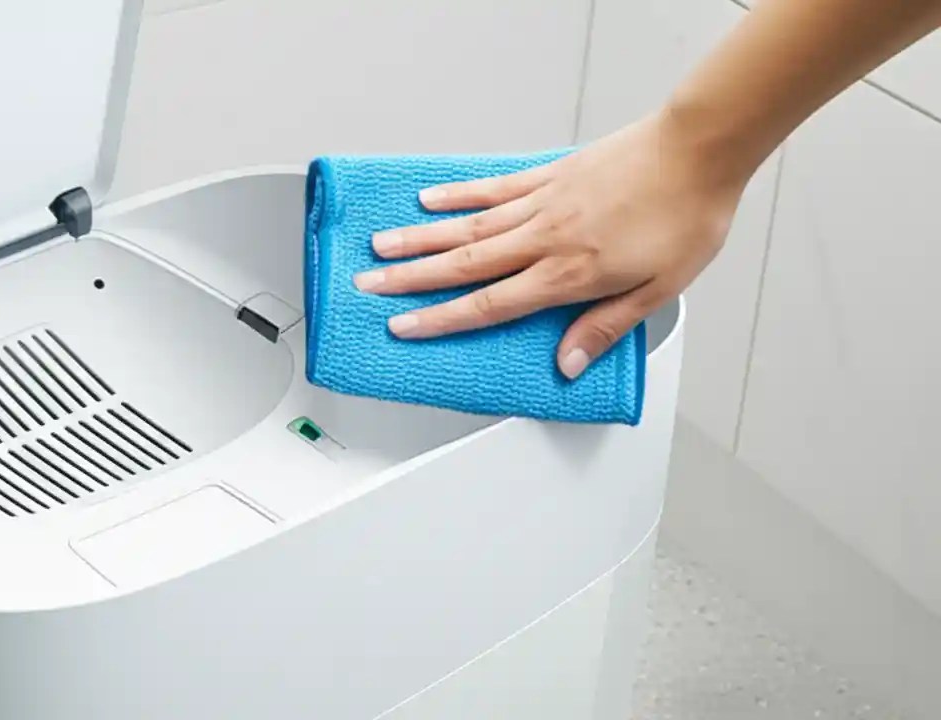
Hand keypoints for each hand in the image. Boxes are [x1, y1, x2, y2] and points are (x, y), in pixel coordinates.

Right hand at [353, 111, 746, 378]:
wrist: (700, 149)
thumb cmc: (686, 216)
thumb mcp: (659, 289)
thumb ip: (606, 326)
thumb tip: (568, 364)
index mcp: (568, 274)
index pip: (490, 304)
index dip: (441, 319)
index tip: (403, 327)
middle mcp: (544, 238)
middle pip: (464, 264)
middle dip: (411, 279)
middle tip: (369, 286)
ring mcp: (542, 202)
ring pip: (468, 225)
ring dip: (421, 238)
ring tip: (381, 244)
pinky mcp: (549, 173)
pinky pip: (492, 187)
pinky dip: (458, 194)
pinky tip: (431, 200)